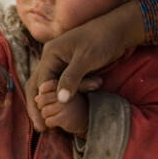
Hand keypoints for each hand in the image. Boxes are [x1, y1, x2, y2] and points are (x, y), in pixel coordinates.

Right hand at [24, 10, 133, 130]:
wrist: (119, 29)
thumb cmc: (102, 39)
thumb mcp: (86, 59)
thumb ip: (72, 78)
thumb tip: (60, 100)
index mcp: (51, 54)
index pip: (39, 83)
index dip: (38, 105)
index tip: (42, 124)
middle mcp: (53, 58)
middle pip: (39, 86)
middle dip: (39, 107)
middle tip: (42, 128)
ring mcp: (62, 63)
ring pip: (52, 87)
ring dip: (56, 101)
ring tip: (58, 116)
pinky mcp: (73, 67)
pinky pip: (64, 84)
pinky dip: (68, 95)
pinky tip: (73, 102)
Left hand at [34, 79, 88, 134]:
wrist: (89, 119)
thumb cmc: (73, 105)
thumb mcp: (64, 94)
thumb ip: (49, 93)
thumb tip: (35, 98)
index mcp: (64, 83)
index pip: (44, 86)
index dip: (43, 96)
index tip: (51, 101)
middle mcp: (65, 92)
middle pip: (41, 100)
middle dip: (43, 107)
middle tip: (52, 110)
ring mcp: (64, 105)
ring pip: (43, 112)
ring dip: (48, 117)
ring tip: (57, 116)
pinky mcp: (64, 117)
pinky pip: (48, 121)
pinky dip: (51, 124)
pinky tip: (60, 122)